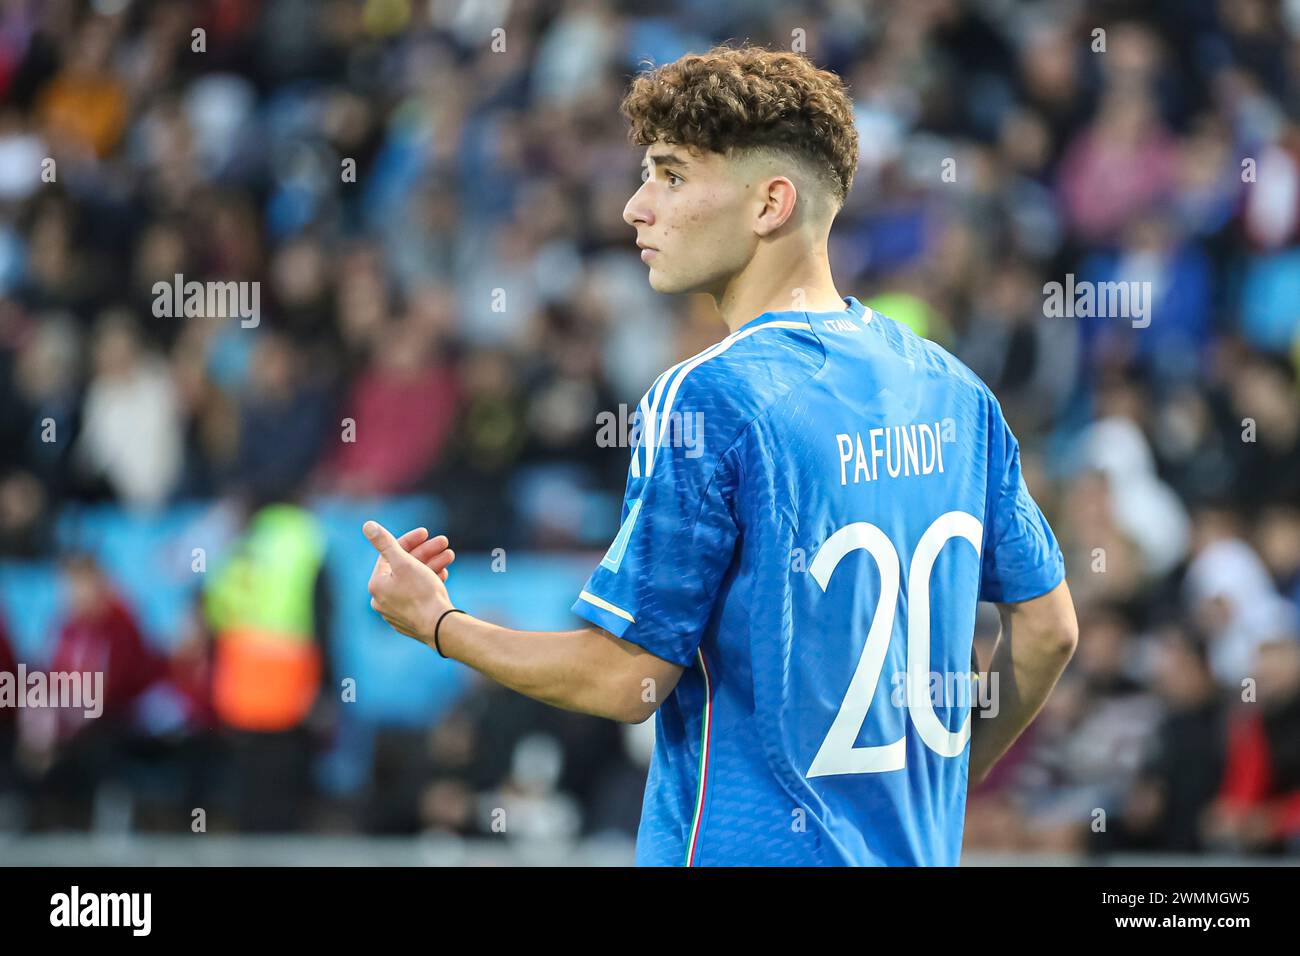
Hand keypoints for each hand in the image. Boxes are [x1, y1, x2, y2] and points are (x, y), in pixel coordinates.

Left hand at [364, 521, 455, 646]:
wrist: (440, 626)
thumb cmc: (421, 593)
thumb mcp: (404, 562)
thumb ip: (385, 543)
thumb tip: (368, 525)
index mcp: (376, 585)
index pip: (390, 555)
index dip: (409, 541)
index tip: (426, 533)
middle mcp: (382, 600)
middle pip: (403, 567)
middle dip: (425, 553)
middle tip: (444, 542)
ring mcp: (397, 612)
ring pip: (414, 581)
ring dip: (432, 565)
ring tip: (450, 556)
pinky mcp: (411, 620)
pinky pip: (419, 595)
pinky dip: (430, 582)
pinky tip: (443, 574)